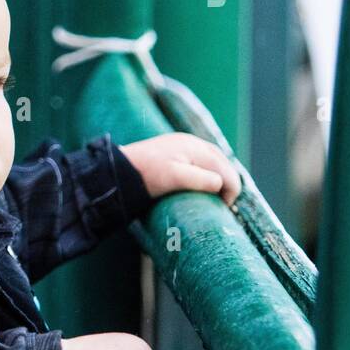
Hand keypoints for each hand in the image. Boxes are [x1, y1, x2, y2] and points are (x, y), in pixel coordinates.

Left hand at [118, 132, 240, 206]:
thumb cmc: (147, 174)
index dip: (231, 190)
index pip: (225, 169)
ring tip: (217, 194)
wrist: (118, 169)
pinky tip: (203, 183)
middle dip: (228, 181)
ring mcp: (184, 144)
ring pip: (213, 159)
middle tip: (224, 202)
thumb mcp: (175, 178)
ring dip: (218, 175)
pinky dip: (207, 170)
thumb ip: (201, 180)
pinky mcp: (175, 149)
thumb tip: (220, 184)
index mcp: (196, 148)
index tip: (225, 207)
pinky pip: (200, 159)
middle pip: (222, 162)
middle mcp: (193, 142)